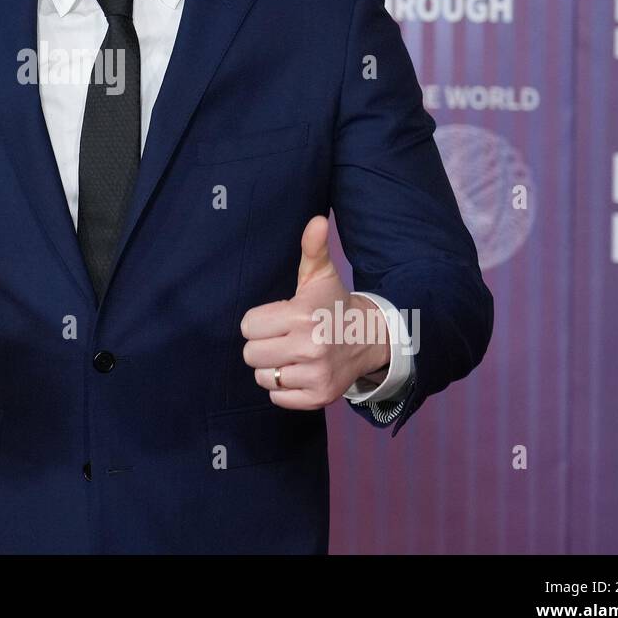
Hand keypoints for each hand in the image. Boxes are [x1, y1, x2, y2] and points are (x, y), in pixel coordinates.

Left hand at [240, 215, 389, 409]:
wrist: (369, 337)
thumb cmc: (334, 303)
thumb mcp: (321, 274)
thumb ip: (312, 247)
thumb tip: (317, 220)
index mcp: (302, 315)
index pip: (248, 326)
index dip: (260, 321)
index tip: (280, 317)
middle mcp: (309, 347)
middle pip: (250, 354)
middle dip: (263, 344)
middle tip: (284, 336)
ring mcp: (315, 374)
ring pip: (262, 376)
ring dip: (272, 367)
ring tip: (292, 353)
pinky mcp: (319, 397)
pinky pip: (277, 396)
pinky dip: (283, 387)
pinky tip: (300, 370)